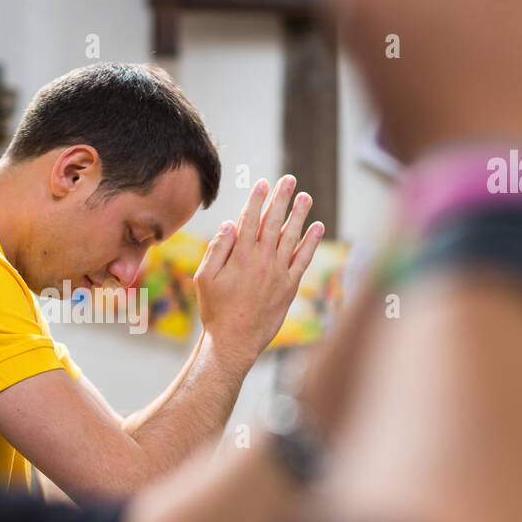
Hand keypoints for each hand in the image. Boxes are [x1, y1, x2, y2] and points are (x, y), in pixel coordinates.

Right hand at [194, 175, 323, 366]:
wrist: (235, 342)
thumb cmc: (215, 311)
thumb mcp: (204, 279)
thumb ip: (217, 249)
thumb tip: (229, 224)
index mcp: (240, 256)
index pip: (250, 220)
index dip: (257, 199)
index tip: (262, 183)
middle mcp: (262, 261)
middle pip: (274, 222)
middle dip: (281, 198)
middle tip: (289, 179)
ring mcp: (278, 273)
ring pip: (291, 237)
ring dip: (299, 215)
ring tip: (305, 196)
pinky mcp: (289, 287)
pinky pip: (303, 260)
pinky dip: (311, 243)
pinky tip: (317, 227)